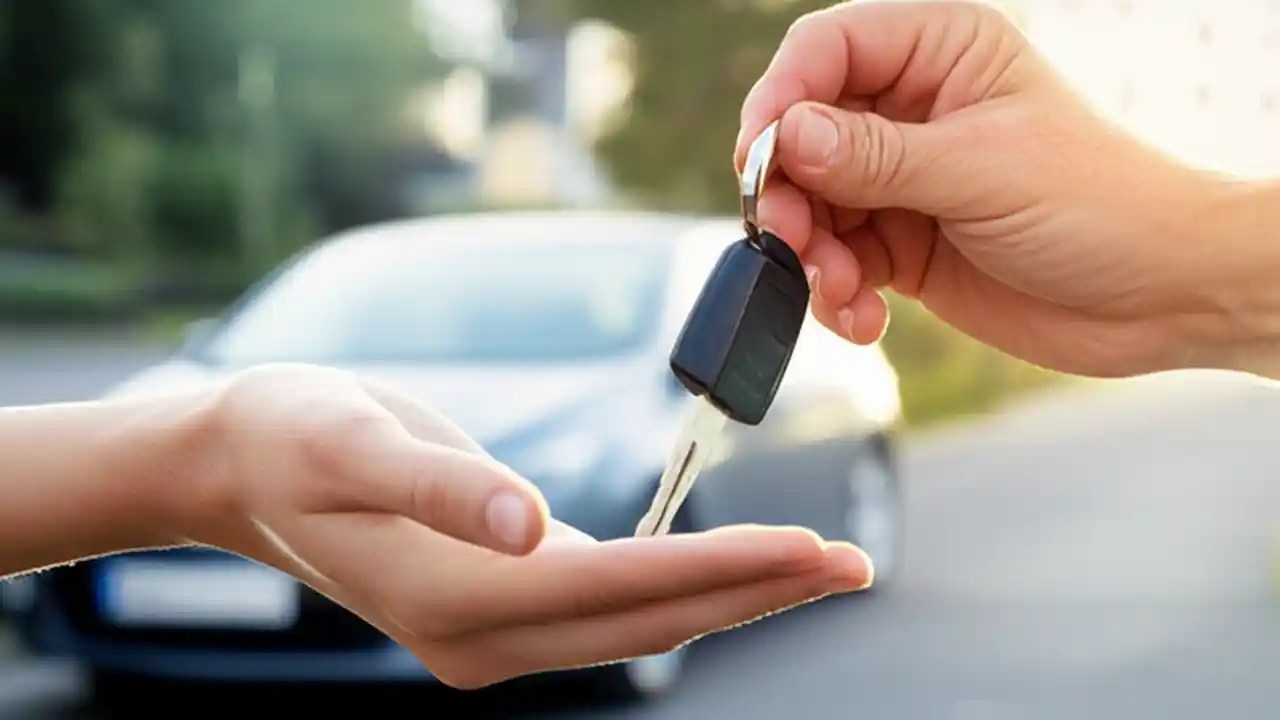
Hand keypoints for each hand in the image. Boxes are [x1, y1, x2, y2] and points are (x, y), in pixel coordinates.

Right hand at [180, 364, 870, 687]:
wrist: (241, 462)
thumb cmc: (291, 436)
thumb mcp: (350, 443)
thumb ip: (440, 486)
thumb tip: (527, 523)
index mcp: (456, 598)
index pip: (615, 590)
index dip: (717, 571)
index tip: (809, 551)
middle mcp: (483, 635)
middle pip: (645, 620)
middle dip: (753, 592)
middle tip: (853, 567)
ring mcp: (492, 627)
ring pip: (638, 621)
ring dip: (731, 594)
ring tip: (819, 568)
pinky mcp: (499, 598)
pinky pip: (610, 603)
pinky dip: (681, 584)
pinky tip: (734, 567)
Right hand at [737, 0, 1279, 376]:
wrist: (1158, 297)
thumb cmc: (1101, 204)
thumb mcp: (981, 169)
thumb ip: (877, 155)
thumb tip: (788, 136)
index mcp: (941, 53)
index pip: (828, 50)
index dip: (782, 97)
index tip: (760, 155)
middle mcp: (912, 110)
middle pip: (803, 134)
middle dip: (789, 191)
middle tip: (791, 236)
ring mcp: (903, 180)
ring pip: (812, 205)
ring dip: (811, 254)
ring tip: (841, 289)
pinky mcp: (901, 245)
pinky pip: (836, 261)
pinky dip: (836, 293)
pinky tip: (864, 316)